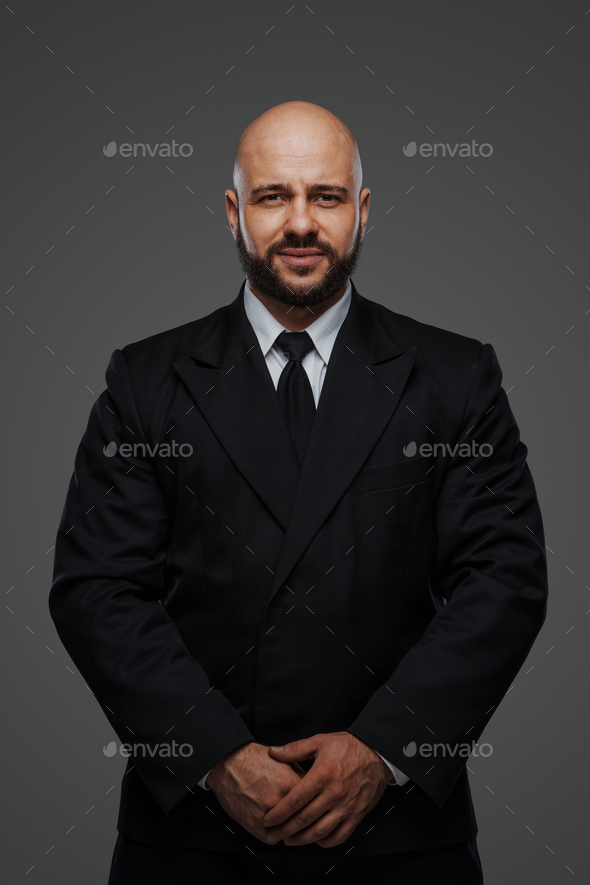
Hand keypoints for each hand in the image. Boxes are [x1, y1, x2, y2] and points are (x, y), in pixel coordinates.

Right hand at [205, 741, 305, 843]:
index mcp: (293, 784)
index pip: (313, 804)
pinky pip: (271, 839)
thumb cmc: (254, 759)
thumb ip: (300, 775)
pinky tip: (274, 829)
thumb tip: (312, 788)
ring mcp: (268, 814)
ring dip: (289, 831)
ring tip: (289, 826)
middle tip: (303, 821)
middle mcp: (282, 801)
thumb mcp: (285, 760)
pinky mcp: (254, 824)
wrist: (230, 763)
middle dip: (304, 821)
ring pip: (288, 832)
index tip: (313, 808)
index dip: (313, 806)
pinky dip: (273, 836)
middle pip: (302, 820)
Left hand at [262, 732, 391, 847]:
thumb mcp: (320, 741)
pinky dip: (325, 842)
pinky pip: (339, 836)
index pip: (295, 800)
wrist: (377, 754)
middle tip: (273, 834)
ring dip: (302, 839)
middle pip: (304, 819)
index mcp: (322, 775)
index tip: (268, 819)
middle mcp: (334, 794)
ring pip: (320, 831)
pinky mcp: (357, 815)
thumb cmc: (349, 746)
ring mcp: (346, 807)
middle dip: (285, 830)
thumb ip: (295, 749)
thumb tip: (273, 752)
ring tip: (289, 840)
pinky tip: (315, 839)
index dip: (279, 812)